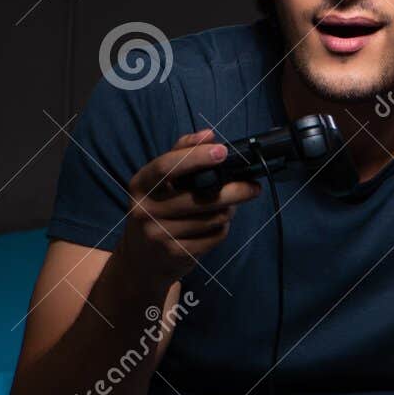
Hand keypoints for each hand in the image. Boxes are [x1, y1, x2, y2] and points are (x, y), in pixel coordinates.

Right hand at [116, 129, 263, 286]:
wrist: (140, 260)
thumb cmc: (156, 211)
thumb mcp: (158, 182)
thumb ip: (181, 153)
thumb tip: (208, 134)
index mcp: (141, 184)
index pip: (167, 166)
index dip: (196, 157)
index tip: (223, 151)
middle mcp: (145, 209)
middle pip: (200, 196)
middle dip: (234, 191)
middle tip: (253, 187)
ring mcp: (159, 234)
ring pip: (212, 218)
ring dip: (228, 211)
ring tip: (228, 207)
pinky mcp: (175, 254)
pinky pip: (214, 237)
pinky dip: (222, 230)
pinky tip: (217, 226)